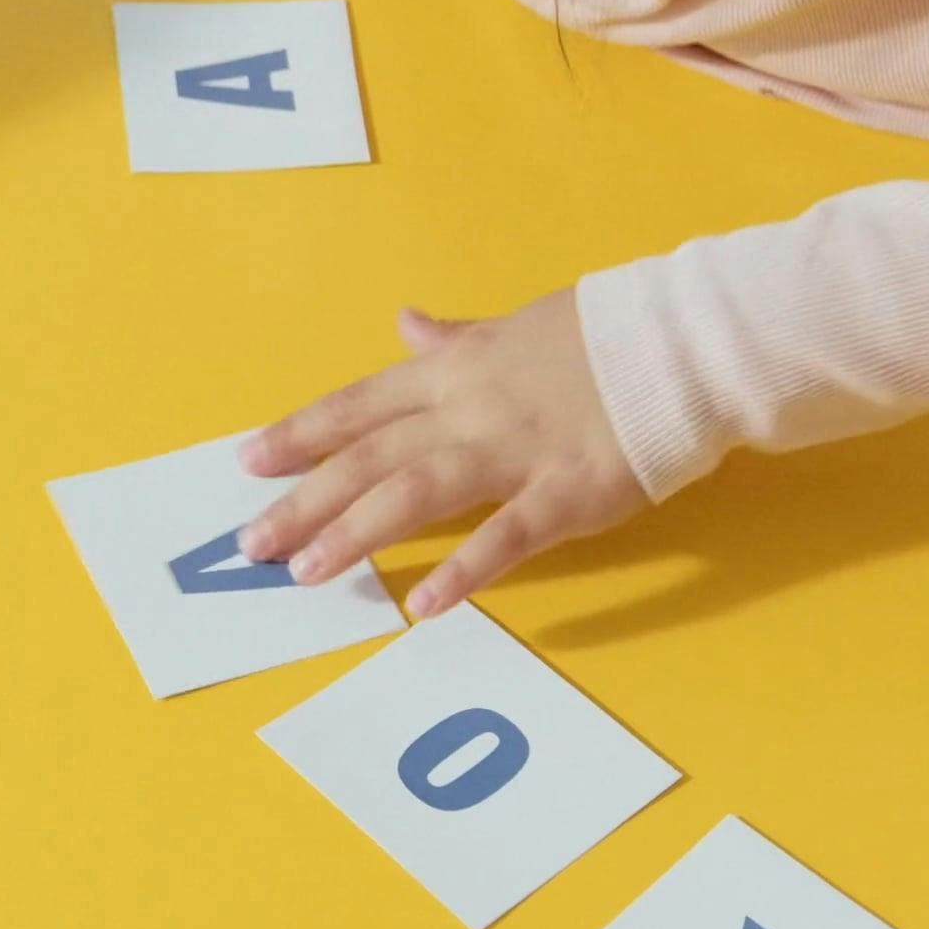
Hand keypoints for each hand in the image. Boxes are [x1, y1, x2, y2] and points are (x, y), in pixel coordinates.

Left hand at [232, 292, 647, 616]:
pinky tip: (422, 604)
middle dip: (304, 498)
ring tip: (306, 573)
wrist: (680, 341)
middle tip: (252, 543)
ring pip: (414, 491)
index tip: (248, 461)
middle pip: (368, 456)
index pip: (359, 404)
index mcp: (453, 372)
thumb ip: (454, 340)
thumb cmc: (597, 337)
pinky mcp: (566, 492)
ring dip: (355, 532)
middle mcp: (467, 410)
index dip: (300, 433)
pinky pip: (505, 535)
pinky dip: (462, 569)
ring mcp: (514, 452)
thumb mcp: (511, 326)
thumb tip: (404, 324)